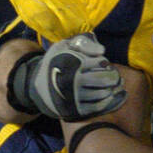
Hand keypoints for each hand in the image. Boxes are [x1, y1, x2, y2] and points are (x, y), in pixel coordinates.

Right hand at [9, 33, 125, 120]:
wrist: (37, 87)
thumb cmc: (54, 63)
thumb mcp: (63, 47)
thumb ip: (83, 43)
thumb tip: (103, 51)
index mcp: (71, 63)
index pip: (99, 62)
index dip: (104, 63)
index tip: (102, 64)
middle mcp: (72, 80)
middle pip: (104, 79)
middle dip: (113, 77)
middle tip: (115, 77)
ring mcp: (74, 96)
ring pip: (102, 93)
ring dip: (111, 90)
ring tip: (113, 86)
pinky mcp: (75, 110)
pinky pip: (97, 107)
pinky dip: (107, 102)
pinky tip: (111, 97)